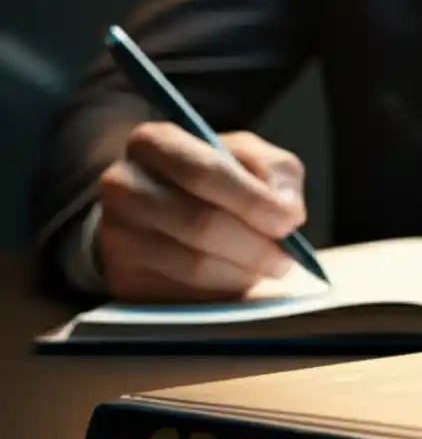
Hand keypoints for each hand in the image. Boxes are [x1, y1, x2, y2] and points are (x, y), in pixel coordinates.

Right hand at [97, 123, 306, 301]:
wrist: (168, 217)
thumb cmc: (220, 181)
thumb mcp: (252, 159)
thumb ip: (276, 174)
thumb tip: (287, 212)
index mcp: (153, 143)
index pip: (205, 173)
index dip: (253, 202)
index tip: (289, 223)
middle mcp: (122, 185)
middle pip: (200, 223)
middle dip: (255, 245)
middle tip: (286, 258)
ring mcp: (116, 236)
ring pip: (194, 265)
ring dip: (243, 272)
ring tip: (268, 267)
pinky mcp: (124, 279)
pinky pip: (185, 295)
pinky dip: (222, 292)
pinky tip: (236, 279)